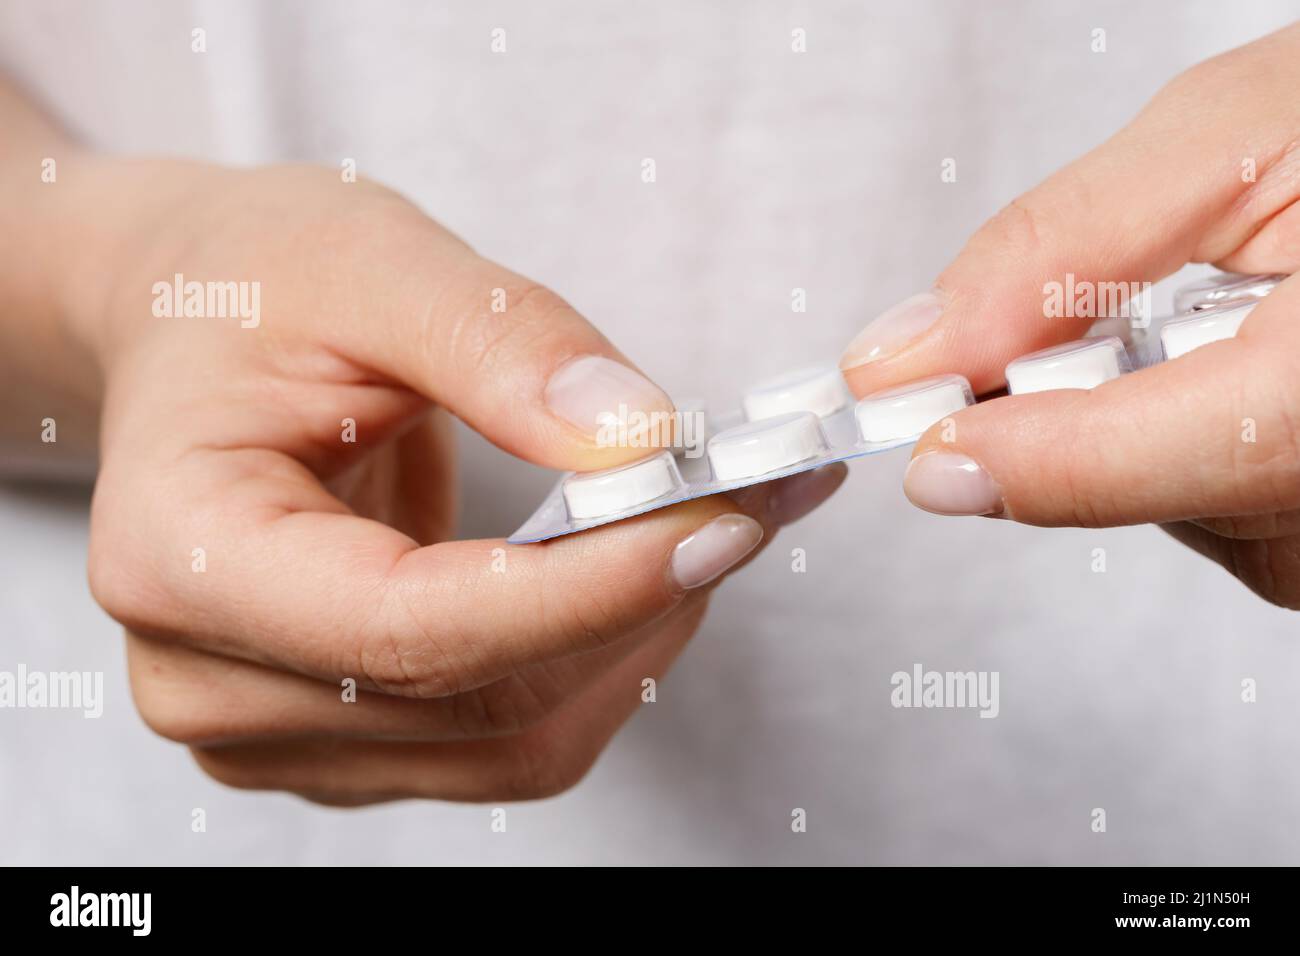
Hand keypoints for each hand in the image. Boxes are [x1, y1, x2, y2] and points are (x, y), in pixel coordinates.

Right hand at [42, 159, 844, 802]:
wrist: (191, 327)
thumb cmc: (254, 285)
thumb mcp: (367, 262)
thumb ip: (501, 345)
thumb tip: (638, 441)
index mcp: (179, 553)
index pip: (412, 629)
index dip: (587, 588)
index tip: (720, 520)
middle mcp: (209, 678)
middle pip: (480, 701)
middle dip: (640, 603)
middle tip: (749, 498)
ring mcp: (275, 727)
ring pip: (513, 741)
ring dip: (635, 640)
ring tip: (702, 525)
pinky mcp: (340, 736)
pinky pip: (508, 738)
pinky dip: (598, 662)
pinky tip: (636, 573)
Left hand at [838, 23, 1299, 608]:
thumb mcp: (1238, 134)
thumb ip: (1061, 248)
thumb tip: (912, 353)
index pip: (1182, 449)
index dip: (1036, 452)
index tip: (929, 444)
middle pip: (1155, 488)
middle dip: (1087, 402)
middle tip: (1124, 302)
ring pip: (1175, 506)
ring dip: (1144, 414)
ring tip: (1232, 309)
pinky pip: (1220, 512)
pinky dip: (1185, 435)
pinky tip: (1243, 359)